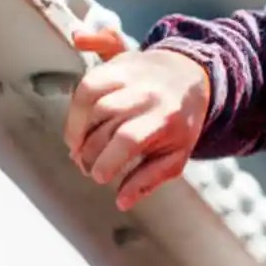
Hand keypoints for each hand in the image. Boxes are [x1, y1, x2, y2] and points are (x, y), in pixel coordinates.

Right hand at [65, 30, 209, 210]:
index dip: (107, 160)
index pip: (128, 138)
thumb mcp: (176, 155)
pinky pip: (87, 82)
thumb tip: (121, 202)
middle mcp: (147, 93)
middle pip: (104, 119)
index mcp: (166, 118)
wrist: (190, 76)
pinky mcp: (117, 63)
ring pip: (90, 97)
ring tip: (77, 148)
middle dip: (89, 150)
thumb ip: (149, 179)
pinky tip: (77, 125)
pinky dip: (75, 105)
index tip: (98, 177)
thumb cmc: (181, 123)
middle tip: (86, 167)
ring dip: (76, 128)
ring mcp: (131, 75)